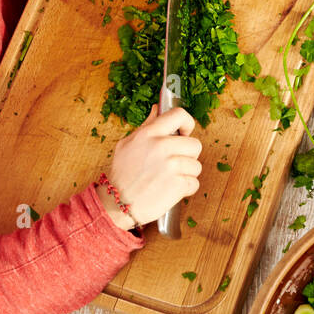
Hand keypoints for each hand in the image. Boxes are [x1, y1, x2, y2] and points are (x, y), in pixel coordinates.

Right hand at [98, 105, 202, 227]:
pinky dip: (186, 189)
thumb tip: (157, 109)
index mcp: (149, 133)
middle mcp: (162, 146)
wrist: (117, 204)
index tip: (185, 132)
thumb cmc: (122, 174)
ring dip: (186, 174)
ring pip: (196, 166)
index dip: (187, 123)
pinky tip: (171, 190)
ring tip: (169, 178)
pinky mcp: (178, 184)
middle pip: (195, 144)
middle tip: (174, 163)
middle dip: (188, 155)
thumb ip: (146, 126)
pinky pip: (194, 183)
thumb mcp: (127, 144)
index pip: (179, 115)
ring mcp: (171, 166)